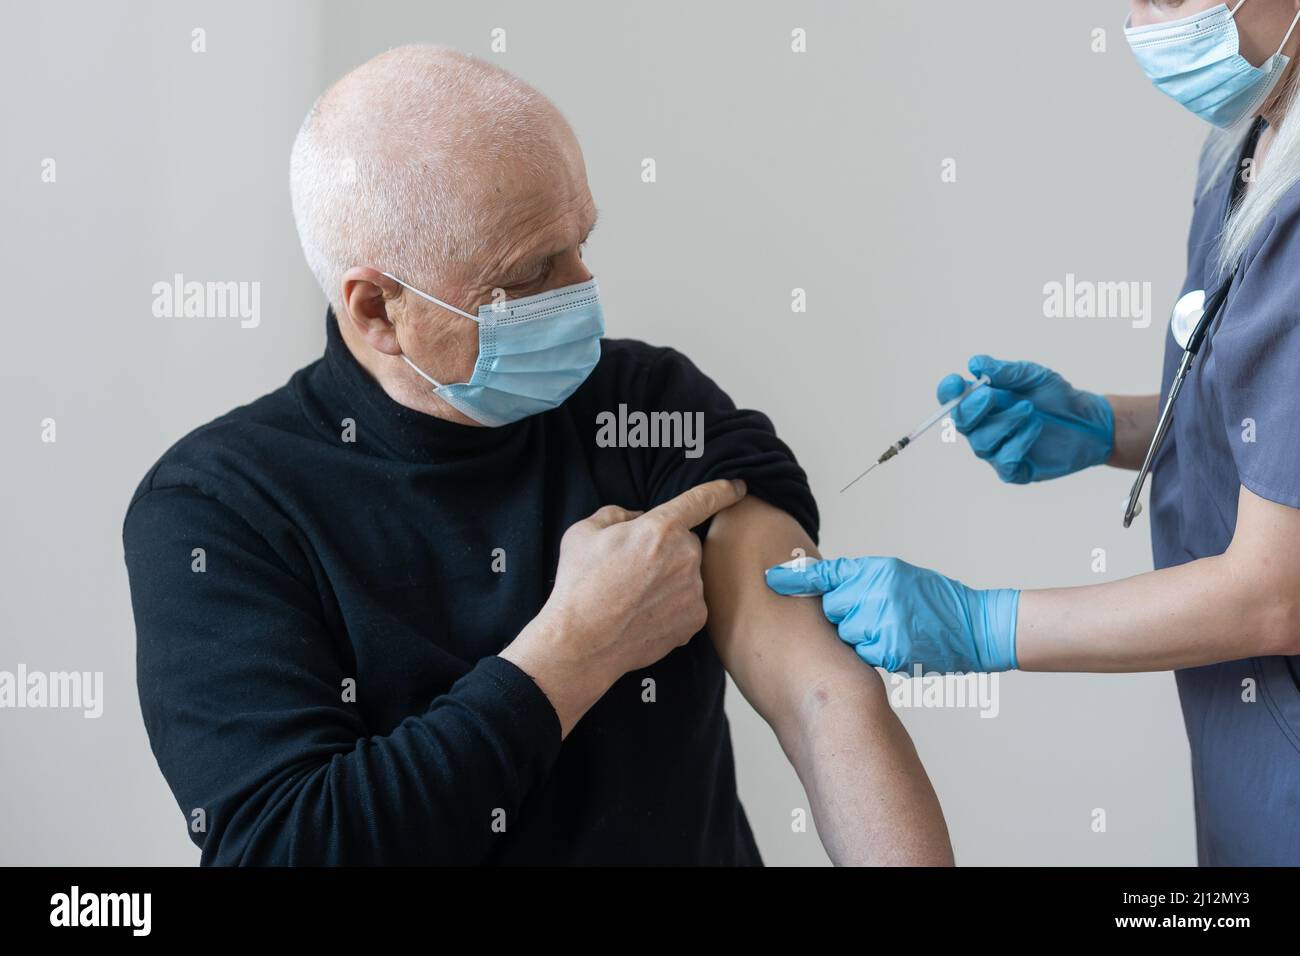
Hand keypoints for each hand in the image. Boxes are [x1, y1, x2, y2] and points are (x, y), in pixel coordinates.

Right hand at [503, 478, 746, 733]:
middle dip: (666, 550)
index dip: (723, 490)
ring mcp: (694, 590)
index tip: (738, 487)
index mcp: (661, 528)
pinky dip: (672, 606)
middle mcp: (686, 556)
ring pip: (688, 574)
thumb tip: (636, 518)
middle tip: (633, 570)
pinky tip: (645, 614)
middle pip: (686, 543)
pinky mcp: (695, 619)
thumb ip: (617, 514)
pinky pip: (689, 602)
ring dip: (669, 580)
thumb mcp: (584, 532)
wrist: (583, 642)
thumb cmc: (579, 585)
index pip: (702, 499)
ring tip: (634, 597)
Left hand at [765, 556, 1018, 673]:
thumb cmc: (934, 602)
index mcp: (877, 570)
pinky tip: (900, 645)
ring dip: (862, 636)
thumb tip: (818, 583)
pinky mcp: (890, 650)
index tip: (770, 578)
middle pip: (833, 610)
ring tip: (894, 629)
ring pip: (847, 634)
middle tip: (879, 615)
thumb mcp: (897, 577)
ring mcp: (883, 622)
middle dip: (848, 616)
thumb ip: (858, 578)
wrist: (975, 628)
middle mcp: (877, 592)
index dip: (795, 578)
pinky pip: (864, 653)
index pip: (828, 574)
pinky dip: (877, 652)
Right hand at [939, 355, 1113, 482]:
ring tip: (1029, 409)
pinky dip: (1018, 442)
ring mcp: (997, 450)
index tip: (956, 382)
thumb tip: (975, 363)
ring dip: (1004, 423)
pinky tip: (1035, 428)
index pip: (952, 400)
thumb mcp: (1032, 376)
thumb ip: (1005, 372)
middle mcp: (983, 427)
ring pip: (982, 443)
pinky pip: (1004, 461)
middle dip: (972, 408)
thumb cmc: (1056, 397)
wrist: (1088, 420)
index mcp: (981, 403)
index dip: (948, 392)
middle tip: (991, 395)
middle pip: (961, 422)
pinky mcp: (1014, 470)